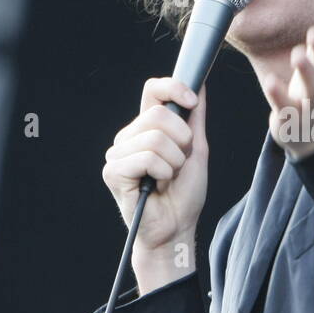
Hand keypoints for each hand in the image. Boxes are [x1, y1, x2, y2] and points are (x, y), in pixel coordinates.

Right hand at [103, 78, 208, 289]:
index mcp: (146, 128)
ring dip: (174, 161)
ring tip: (168, 177)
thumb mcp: (196, 150)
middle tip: (179, 163)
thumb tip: (200, 84)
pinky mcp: (113, 171)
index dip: (173, 87)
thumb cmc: (184, 194)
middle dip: (182, 140)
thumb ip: (195, 118)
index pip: (152, 89)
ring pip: (154, 137)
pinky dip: (162, 173)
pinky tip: (157, 186)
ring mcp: (118, 153)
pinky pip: (146, 158)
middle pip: (158, 113)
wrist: (176, 228)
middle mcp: (128, 136)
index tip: (192, 102)